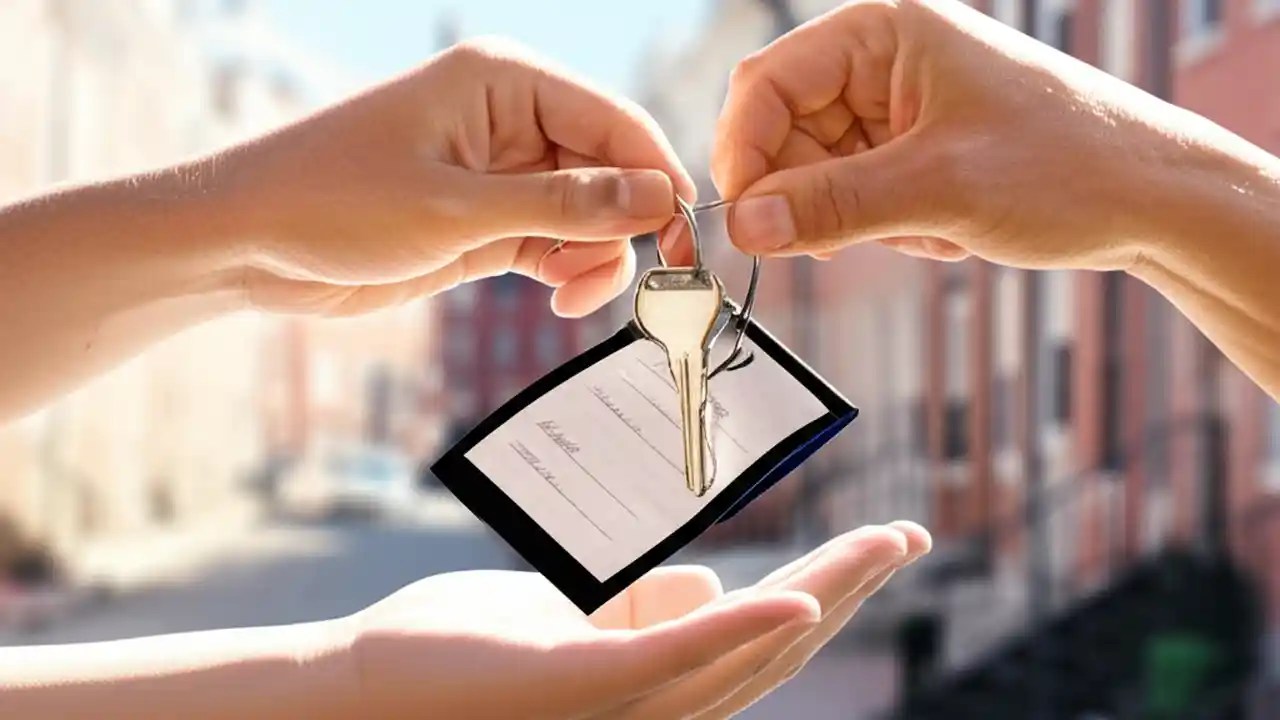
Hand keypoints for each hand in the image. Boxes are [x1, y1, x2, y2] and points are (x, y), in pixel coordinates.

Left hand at [217, 38, 693, 317]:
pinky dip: (569, 271)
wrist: (247, 243)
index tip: (684, 239)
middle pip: (611, 169)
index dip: (658, 177)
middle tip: (642, 283)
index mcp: (505, 82)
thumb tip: (655, 199)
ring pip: (589, 214)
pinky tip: (559, 297)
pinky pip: (555, 243)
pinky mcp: (485, 222)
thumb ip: (562, 206)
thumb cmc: (331, 201)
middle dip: (628, 226)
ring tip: (571, 295)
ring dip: (597, 257)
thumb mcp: (455, 209)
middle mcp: (511, 121)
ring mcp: (500, 174)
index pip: (616, 121)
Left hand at [334, 523, 928, 718]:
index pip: (761, 639)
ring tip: (878, 549)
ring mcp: (620, 704)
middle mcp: (652, 707)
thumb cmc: (461, 650)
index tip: (881, 548)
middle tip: (909, 537)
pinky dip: (738, 625)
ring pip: (745, 651)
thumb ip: (644, 606)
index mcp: (652, 683)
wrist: (362, 685)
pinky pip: (675, 657)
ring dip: (821, 598)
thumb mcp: (576, 617)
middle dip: (849, 592)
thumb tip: (711, 580)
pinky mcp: (581, 686)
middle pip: (774, 647)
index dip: (832, 598)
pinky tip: (790, 594)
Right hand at [708, 0, 1193, 270]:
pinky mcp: (911, 149)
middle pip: (782, 130)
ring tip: (923, 228)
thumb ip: (831, 205)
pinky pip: (853, 193)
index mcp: (884, 31)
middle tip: (841, 242)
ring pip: (814, 171)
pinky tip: (939, 230)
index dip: (745, 153)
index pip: (767, 83)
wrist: (1153, 200)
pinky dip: (881, 225)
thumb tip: (742, 225)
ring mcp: (896, 106)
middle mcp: (882, 61)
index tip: (745, 220)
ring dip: (851, 217)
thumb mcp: (939, 189)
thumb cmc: (1069, 166)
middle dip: (804, 194)